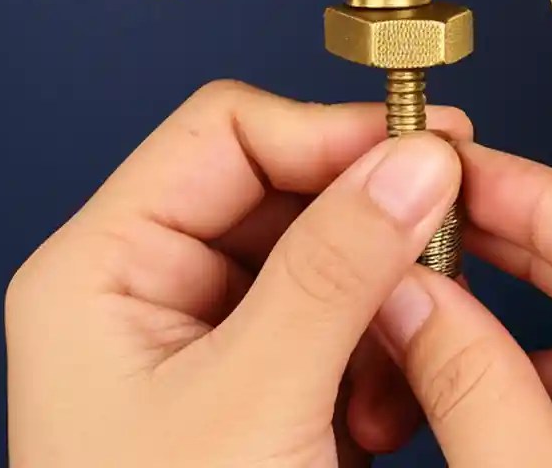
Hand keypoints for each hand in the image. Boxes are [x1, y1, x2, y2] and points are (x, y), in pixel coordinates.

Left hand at [4, 81, 470, 466]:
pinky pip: (333, 331)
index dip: (331, 132)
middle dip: (369, 230)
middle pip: (281, 194)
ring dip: (380, 307)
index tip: (426, 150)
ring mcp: (202, 344)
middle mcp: (148, 292)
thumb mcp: (255, 401)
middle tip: (447, 242)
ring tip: (402, 365)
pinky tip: (379, 419)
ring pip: (320, 265)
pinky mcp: (251, 391)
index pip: (227, 134)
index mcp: (104, 269)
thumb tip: (415, 161)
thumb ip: (339, 267)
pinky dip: (375, 362)